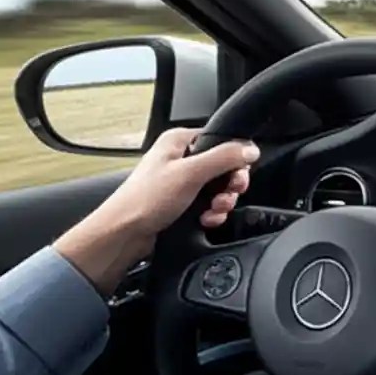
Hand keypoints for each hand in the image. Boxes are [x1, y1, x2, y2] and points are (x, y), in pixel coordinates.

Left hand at [54, 128, 258, 292]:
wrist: (125, 234)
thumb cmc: (145, 200)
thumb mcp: (190, 173)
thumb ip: (224, 158)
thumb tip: (250, 149)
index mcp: (180, 141)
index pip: (222, 141)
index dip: (235, 160)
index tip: (237, 176)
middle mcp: (181, 158)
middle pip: (224, 167)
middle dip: (229, 186)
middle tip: (226, 196)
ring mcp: (182, 181)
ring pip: (219, 188)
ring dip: (221, 203)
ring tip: (212, 211)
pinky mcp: (183, 201)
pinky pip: (210, 204)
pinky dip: (212, 213)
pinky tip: (205, 219)